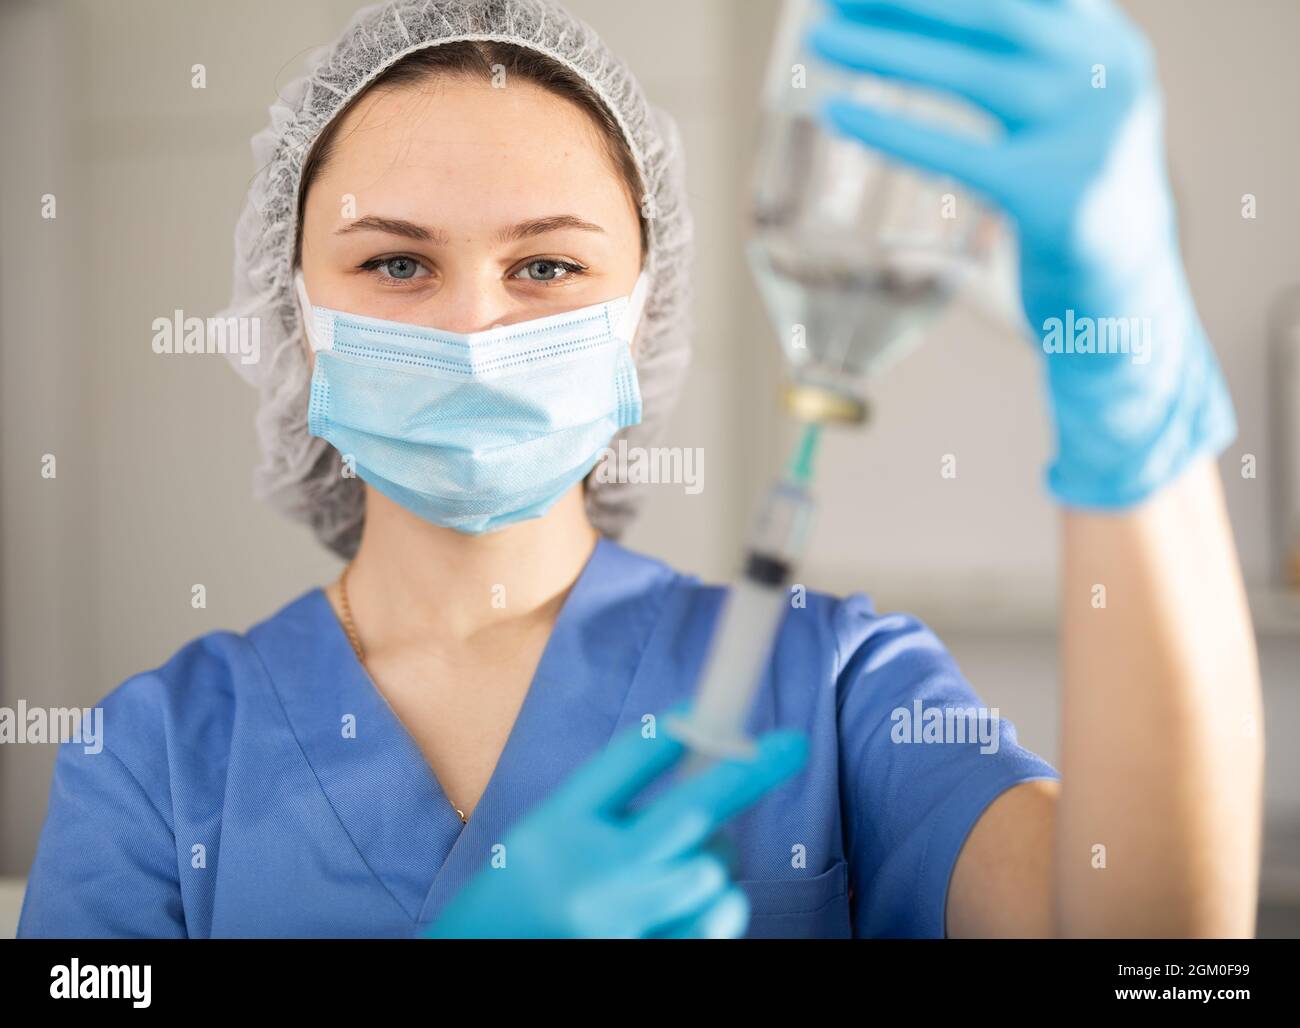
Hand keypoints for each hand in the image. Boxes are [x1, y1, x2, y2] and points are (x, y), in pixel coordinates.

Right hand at [420, 710, 807, 937]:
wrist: (486, 959)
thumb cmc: (528, 884)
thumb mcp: (555, 821)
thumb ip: (618, 780)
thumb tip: (693, 725)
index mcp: (562, 827)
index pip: (632, 761)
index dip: (689, 730)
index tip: (737, 711)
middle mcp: (591, 878)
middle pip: (690, 810)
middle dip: (748, 774)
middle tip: (794, 746)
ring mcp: (621, 928)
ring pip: (713, 871)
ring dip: (717, 854)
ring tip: (685, 862)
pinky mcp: (648, 960)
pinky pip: (716, 921)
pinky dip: (722, 903)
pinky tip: (705, 898)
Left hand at [809, 0, 1234, 507]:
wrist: (1123, 301)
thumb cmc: (1072, 197)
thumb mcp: (1066, 111)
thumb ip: (1021, 58)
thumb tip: (917, 20)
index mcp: (1108, 44)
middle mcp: (1109, 75)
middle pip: (989, 11)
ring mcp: (1088, 134)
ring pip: (967, 73)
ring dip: (884, 49)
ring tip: (819, 40)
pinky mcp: (1054, 196)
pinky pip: (954, 152)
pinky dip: (890, 129)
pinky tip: (837, 113)